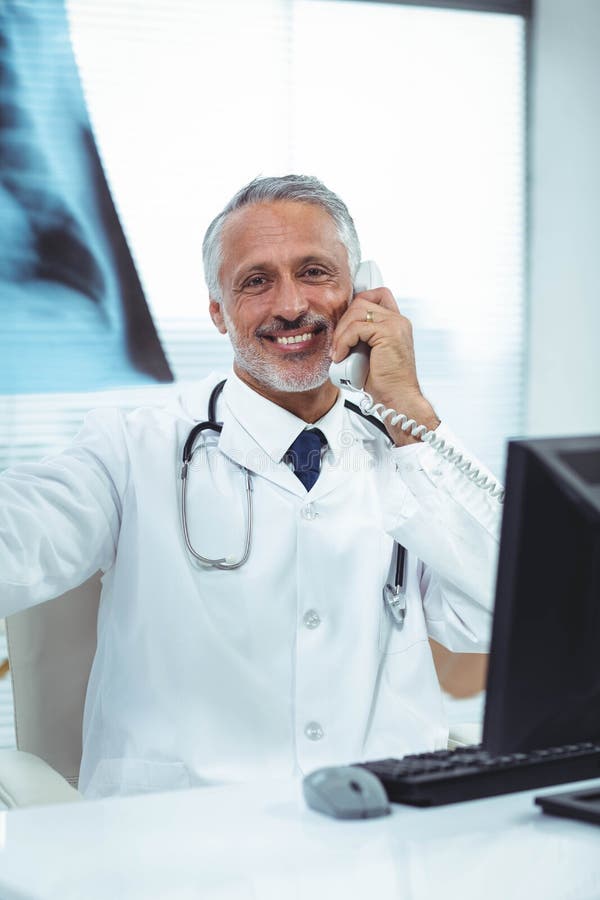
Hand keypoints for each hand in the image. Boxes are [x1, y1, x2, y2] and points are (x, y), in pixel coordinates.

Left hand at [330, 287, 439, 445]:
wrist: (396, 399)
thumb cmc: (383, 381)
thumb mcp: (370, 352)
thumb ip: (362, 336)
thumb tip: (339, 327)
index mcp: (396, 322)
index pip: (376, 295)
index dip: (356, 304)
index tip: (344, 326)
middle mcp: (398, 320)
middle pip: (361, 301)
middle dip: (343, 321)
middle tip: (337, 344)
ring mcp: (395, 324)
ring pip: (356, 312)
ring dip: (341, 333)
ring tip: (338, 352)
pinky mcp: (388, 333)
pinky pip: (356, 328)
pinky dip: (343, 342)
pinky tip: (341, 356)